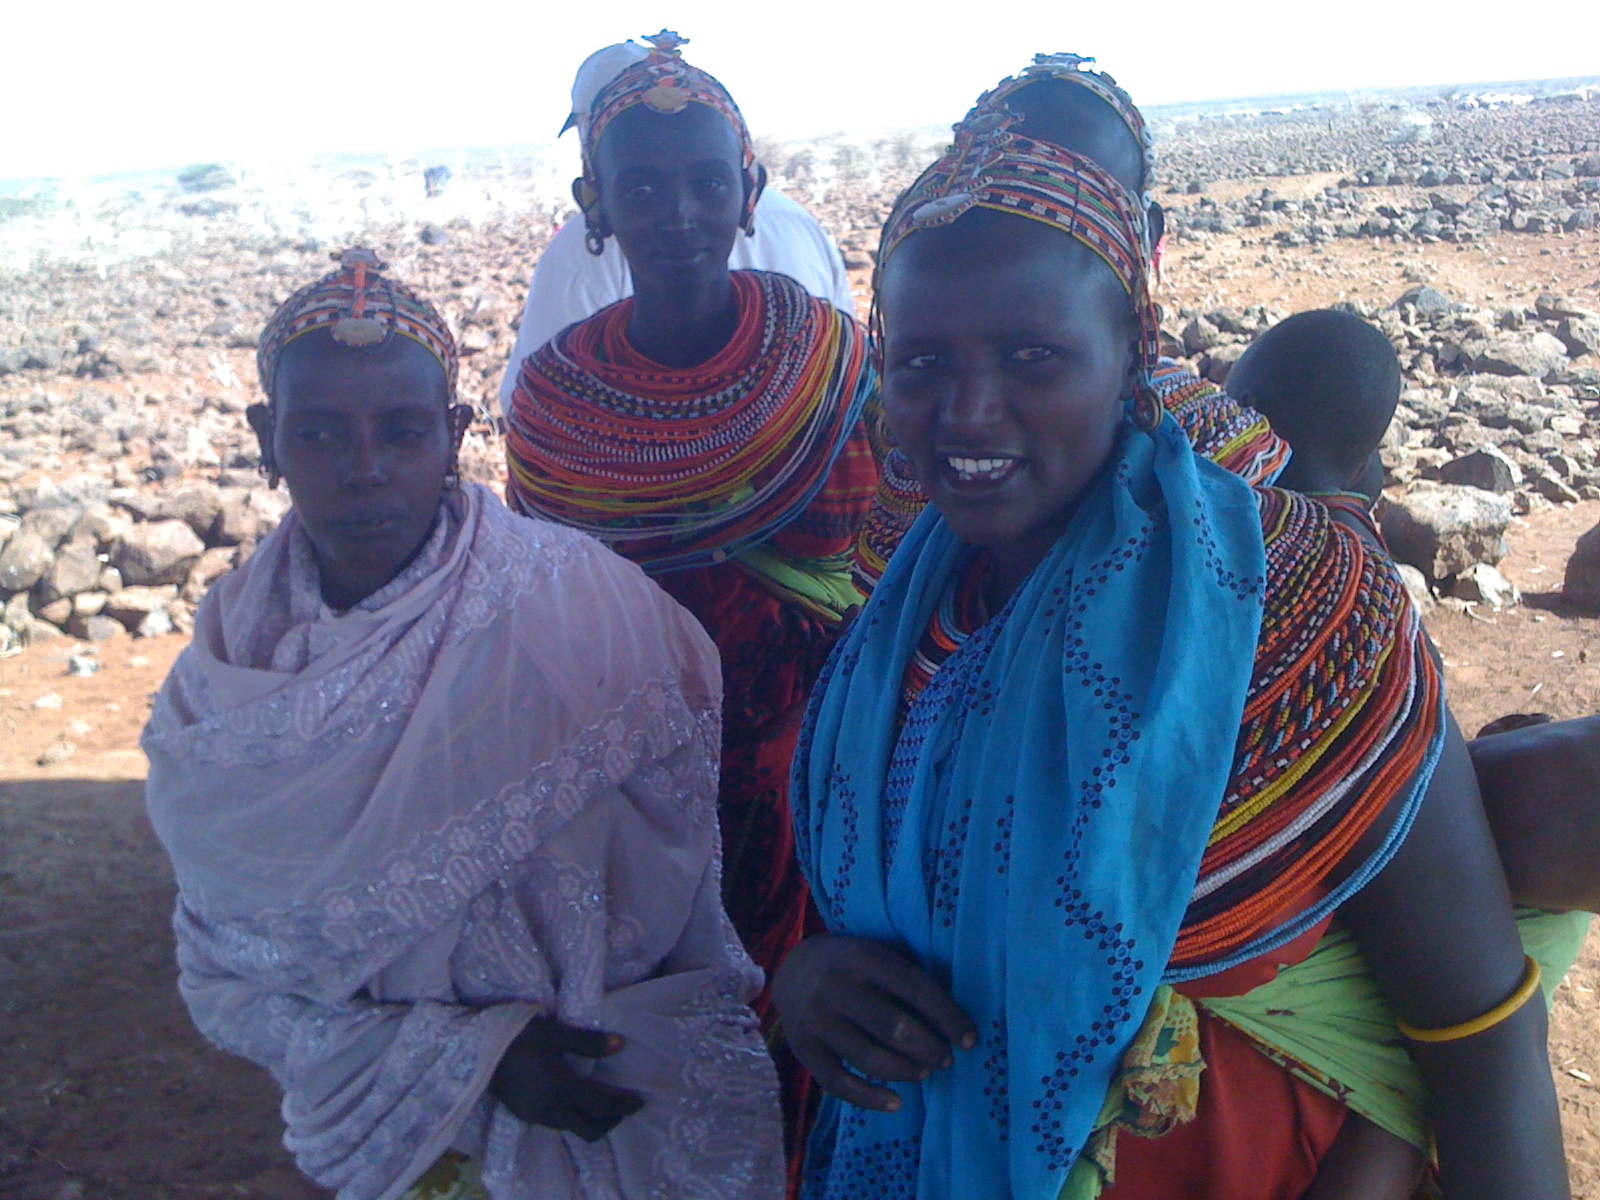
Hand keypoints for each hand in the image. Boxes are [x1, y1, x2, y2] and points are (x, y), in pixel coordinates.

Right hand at [489, 1016, 644, 1140]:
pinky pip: (560, 1124)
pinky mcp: (527, 1116)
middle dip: (612, 1121)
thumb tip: (620, 1044)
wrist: (478, 1052)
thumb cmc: (519, 1038)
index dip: (624, 1105)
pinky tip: (577, 1100)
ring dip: (594, 1121)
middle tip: (624, 1104)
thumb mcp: (555, 1034)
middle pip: (592, 1129)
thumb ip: (588, 1042)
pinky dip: (576, 1118)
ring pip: (575, 1129)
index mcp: (562, 1089)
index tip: (640, 1100)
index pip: (602, 1106)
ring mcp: (538, 1116)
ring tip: (604, 1102)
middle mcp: (553, 1110)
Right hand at [772, 935, 975, 1111]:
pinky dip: (870, 1098)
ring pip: (870, 1058)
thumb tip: (953, 1023)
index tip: (970, 1040)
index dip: (948, 1017)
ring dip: (906, 1071)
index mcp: (865, 959)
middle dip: (930, 1049)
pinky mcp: (804, 1049)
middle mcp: (838, 988)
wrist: (793, 968)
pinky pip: (840, 1083)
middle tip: (945, 1059)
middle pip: (895, 1028)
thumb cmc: (853, 965)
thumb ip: (907, 980)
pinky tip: (897, 1102)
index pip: (917, 990)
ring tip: (923, 1072)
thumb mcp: (878, 955)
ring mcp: (817, 1020)